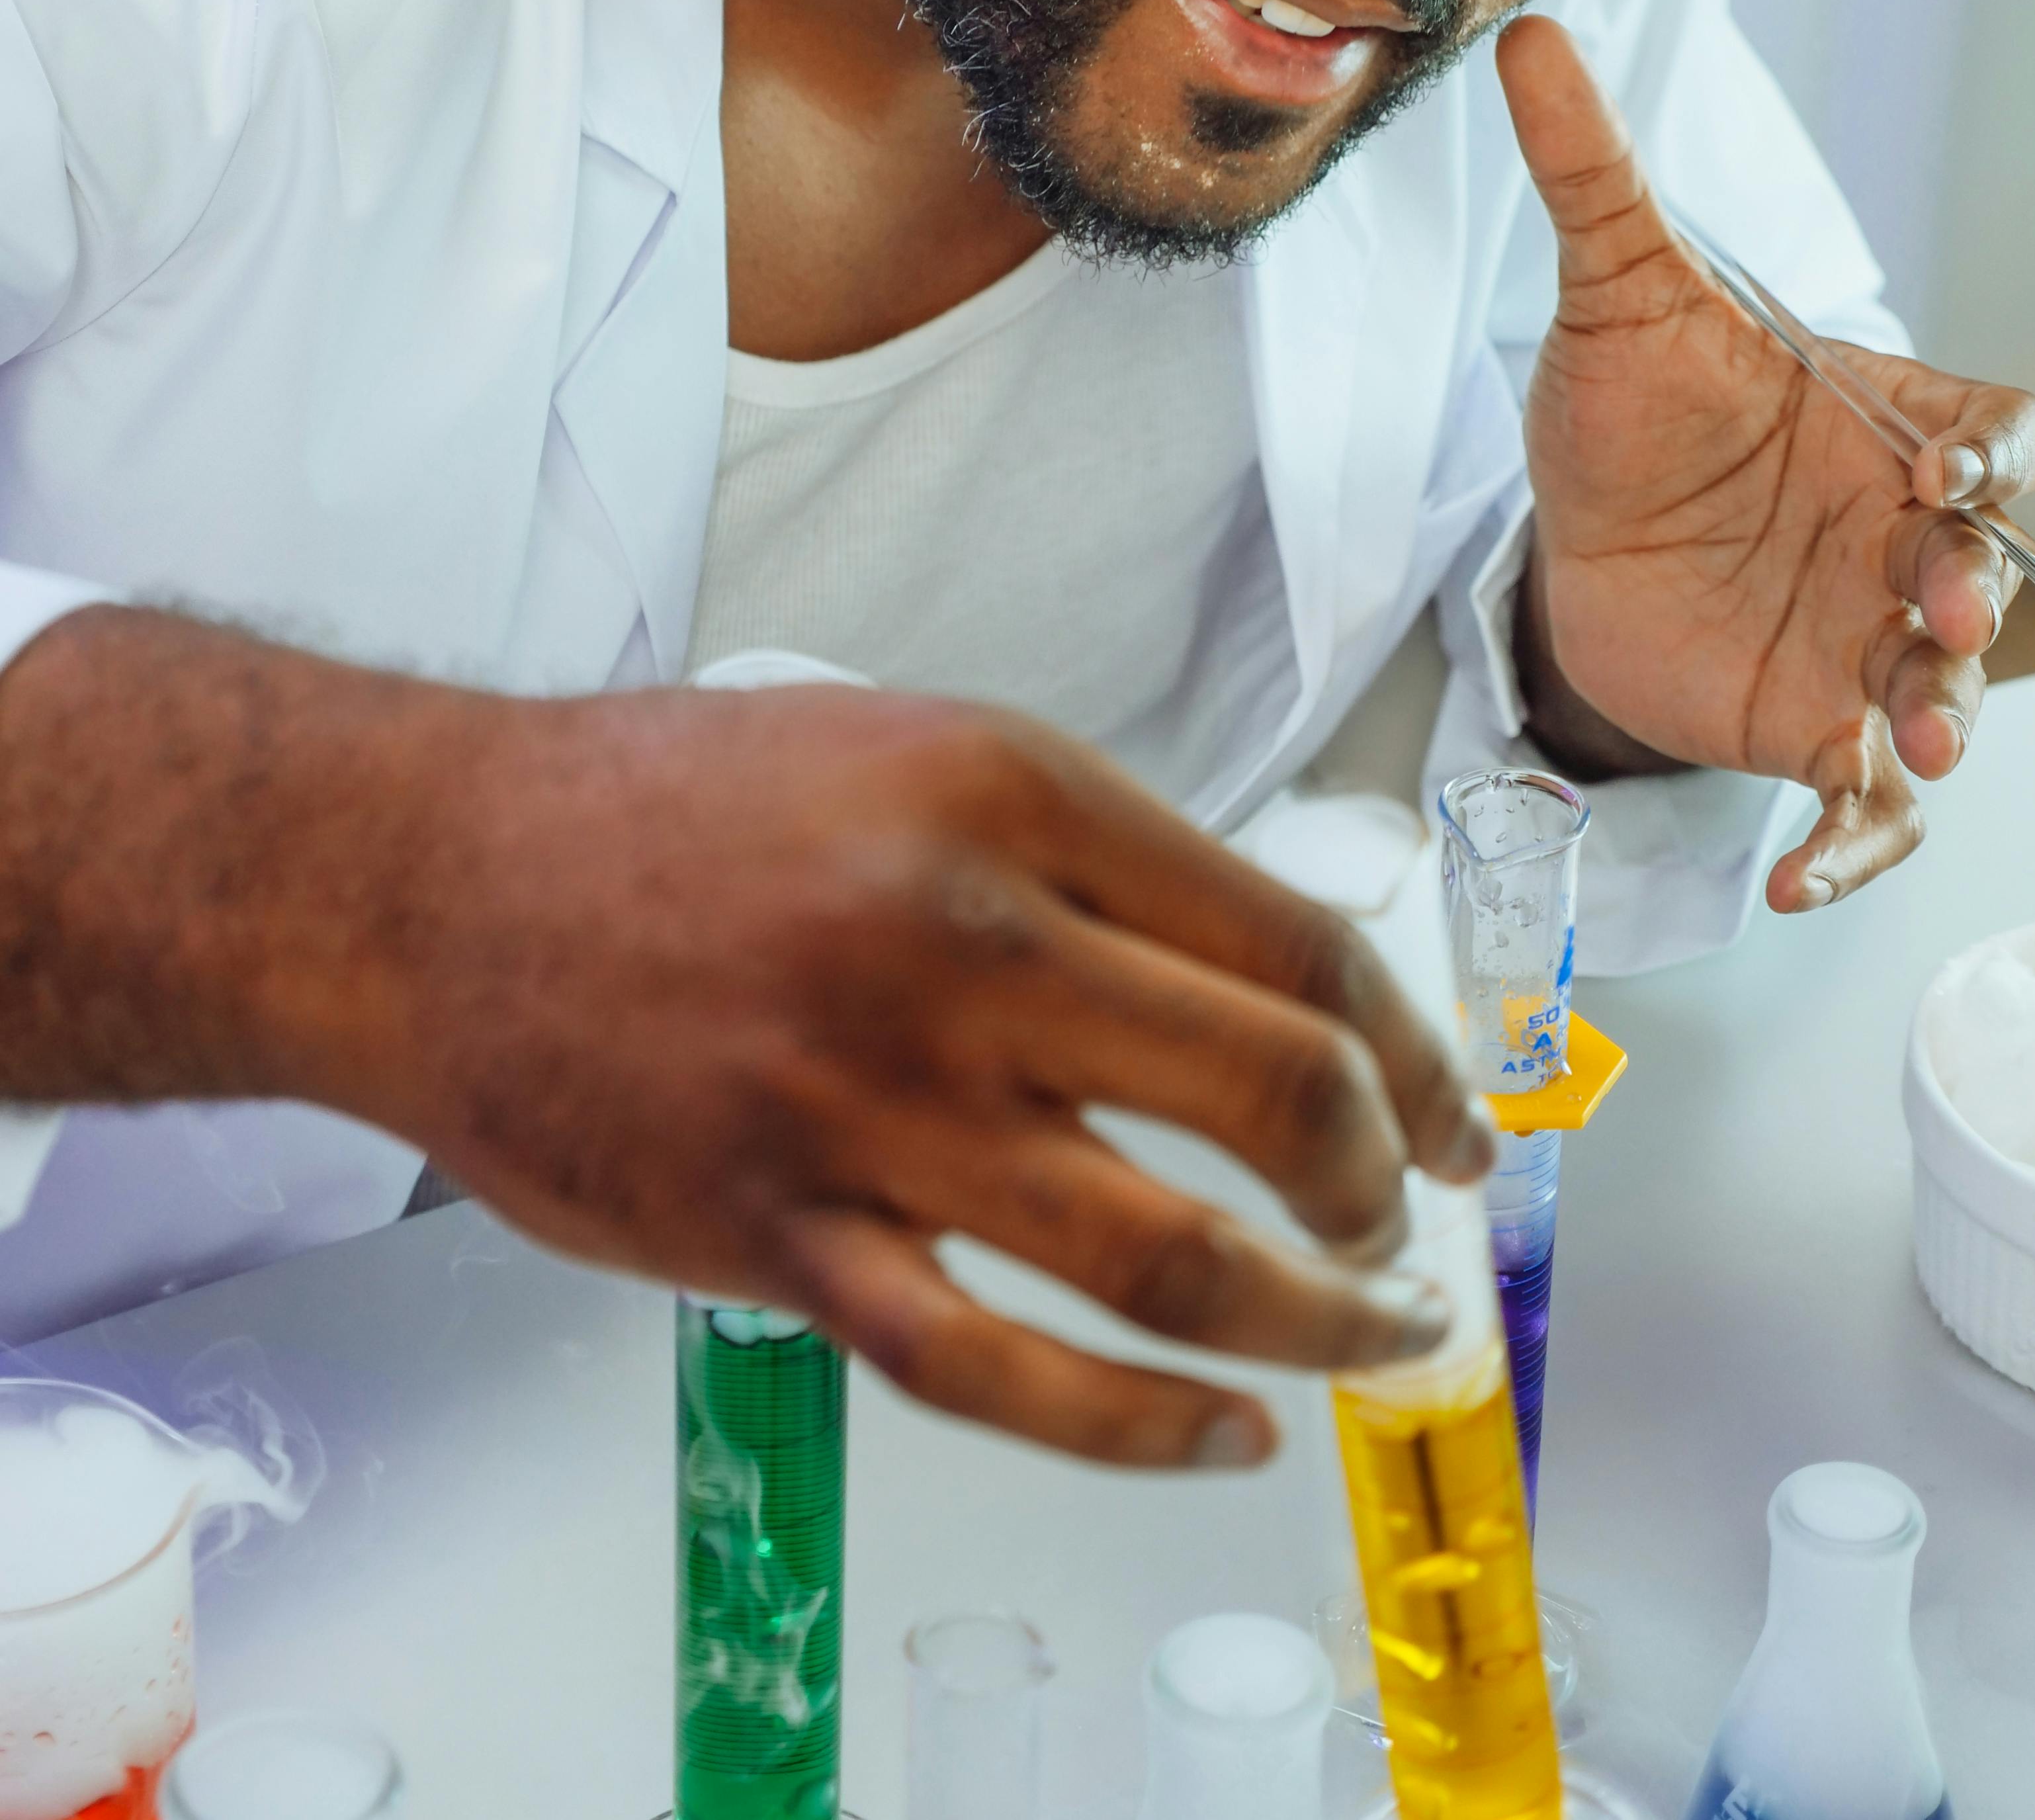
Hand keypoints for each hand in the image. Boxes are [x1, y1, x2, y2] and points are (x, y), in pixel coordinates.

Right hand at [335, 674, 1491, 1467]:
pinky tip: (1221, 1434)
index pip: (1290, 944)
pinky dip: (1139, 1427)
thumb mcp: (916, 749)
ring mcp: (867, 1104)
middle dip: (1383, 1185)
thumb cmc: (675, 806)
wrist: (432, 875)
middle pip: (1268, 1093)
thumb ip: (1083, 858)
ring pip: (1163, 1256)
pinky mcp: (781, 1238)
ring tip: (1372, 1338)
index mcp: (1009, 795)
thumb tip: (1257, 990)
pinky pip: (999, 1371)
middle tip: (1404, 1225)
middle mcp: (960, 942)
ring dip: (1312, 1320)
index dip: (1411, 1050)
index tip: (1454, 1114)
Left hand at [1498, 18, 2034, 910]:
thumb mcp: (1608, 287)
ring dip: (1944, 716)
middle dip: (1975, 594)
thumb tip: (1527, 35)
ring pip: (1946, 692)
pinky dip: (1848, 848)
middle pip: (1989, 575)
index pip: (2001, 439)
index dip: (1998, 462)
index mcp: (1891, 429)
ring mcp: (1867, 642)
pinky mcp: (1812, 727)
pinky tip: (1797, 878)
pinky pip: (1864, 805)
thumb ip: (1592, 172)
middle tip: (1937, 605)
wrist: (1571, 530)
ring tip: (1915, 739)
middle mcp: (1901, 542)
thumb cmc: (1625, 406)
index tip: (1949, 478)